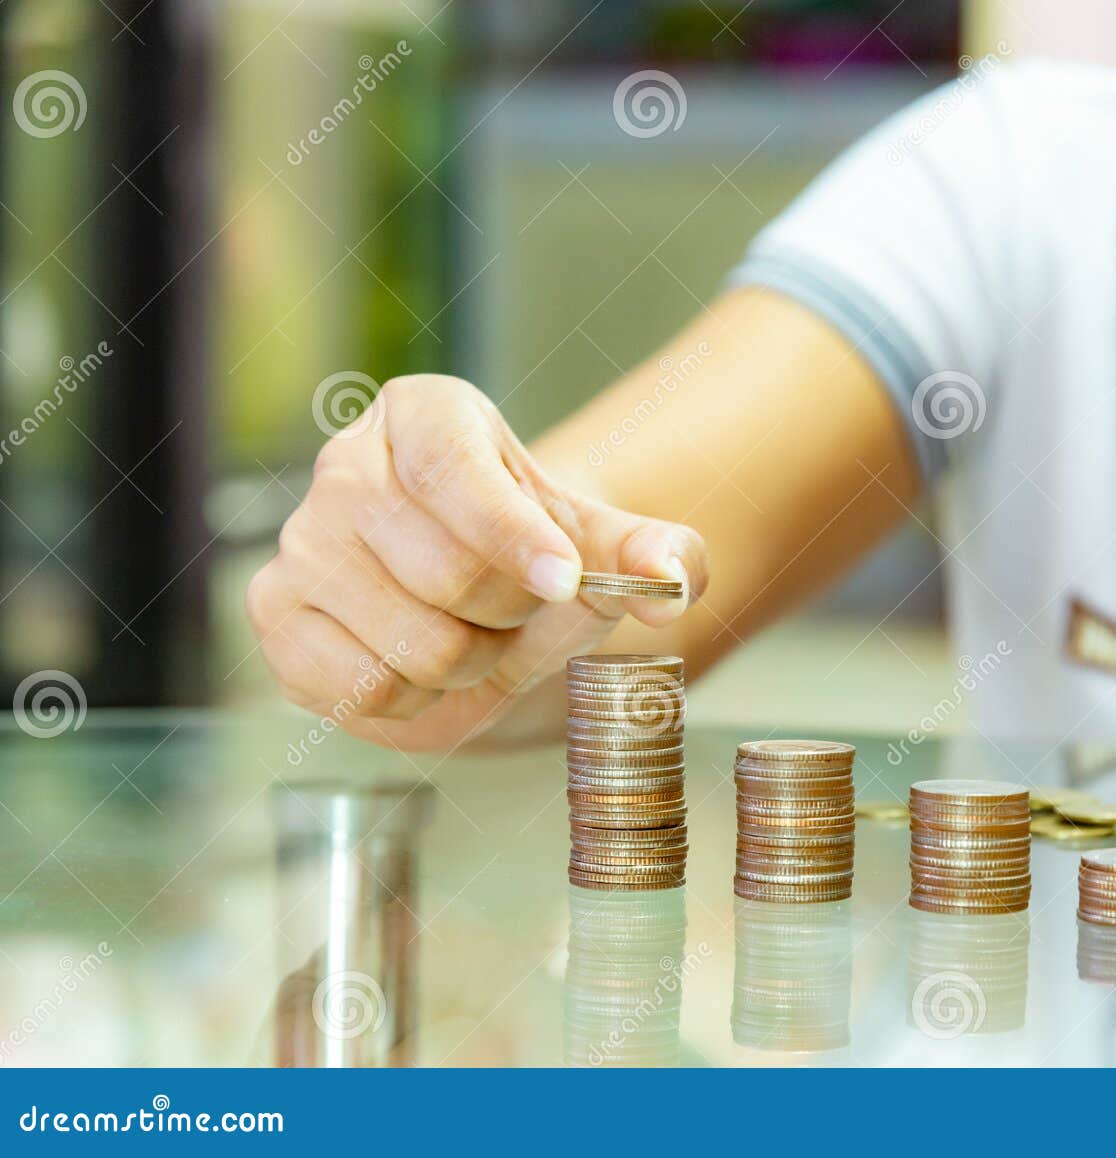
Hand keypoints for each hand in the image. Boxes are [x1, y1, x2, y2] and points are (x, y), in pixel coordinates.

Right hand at [246, 374, 707, 750]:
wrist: (476, 601)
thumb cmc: (532, 553)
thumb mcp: (601, 541)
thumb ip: (655, 552)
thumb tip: (671, 582)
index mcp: (423, 415)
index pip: (454, 472)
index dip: (515, 536)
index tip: (565, 581)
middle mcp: (344, 467)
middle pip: (444, 574)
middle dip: (512, 616)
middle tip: (522, 608)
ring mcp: (299, 544)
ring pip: (412, 643)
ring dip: (473, 664)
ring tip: (477, 634)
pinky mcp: (277, 619)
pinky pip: (367, 689)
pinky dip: (421, 699)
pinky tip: (428, 665)